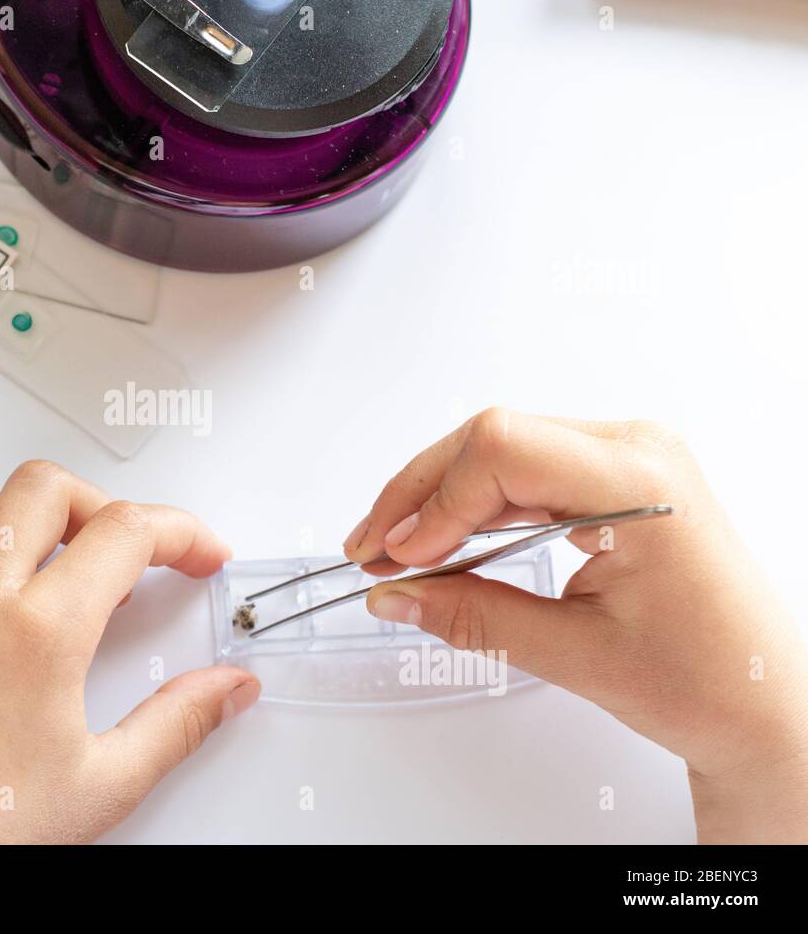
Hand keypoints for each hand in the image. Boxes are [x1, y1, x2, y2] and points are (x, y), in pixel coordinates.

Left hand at [0, 461, 258, 843]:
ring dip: (0, 506)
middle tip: (118, 553)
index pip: (128, 530)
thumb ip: (180, 722)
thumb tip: (227, 689)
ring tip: (30, 548)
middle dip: (98, 506)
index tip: (196, 554)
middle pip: (44, 487)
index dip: (181, 531)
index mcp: (41, 631)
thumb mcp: (107, 781)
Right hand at [344, 409, 807, 842]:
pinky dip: (473, 507)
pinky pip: (524, 472)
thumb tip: (396, 595)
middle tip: (372, 551)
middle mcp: (636, 451)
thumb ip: (474, 616)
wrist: (766, 699)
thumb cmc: (710, 678)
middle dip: (420, 496)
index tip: (397, 558)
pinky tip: (439, 542)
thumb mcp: (575, 653)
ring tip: (394, 551)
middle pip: (493, 439)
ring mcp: (627, 459)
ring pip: (500, 450)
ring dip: (439, 500)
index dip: (435, 502)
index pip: (503, 451)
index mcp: (642, 481)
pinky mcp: (614, 478)